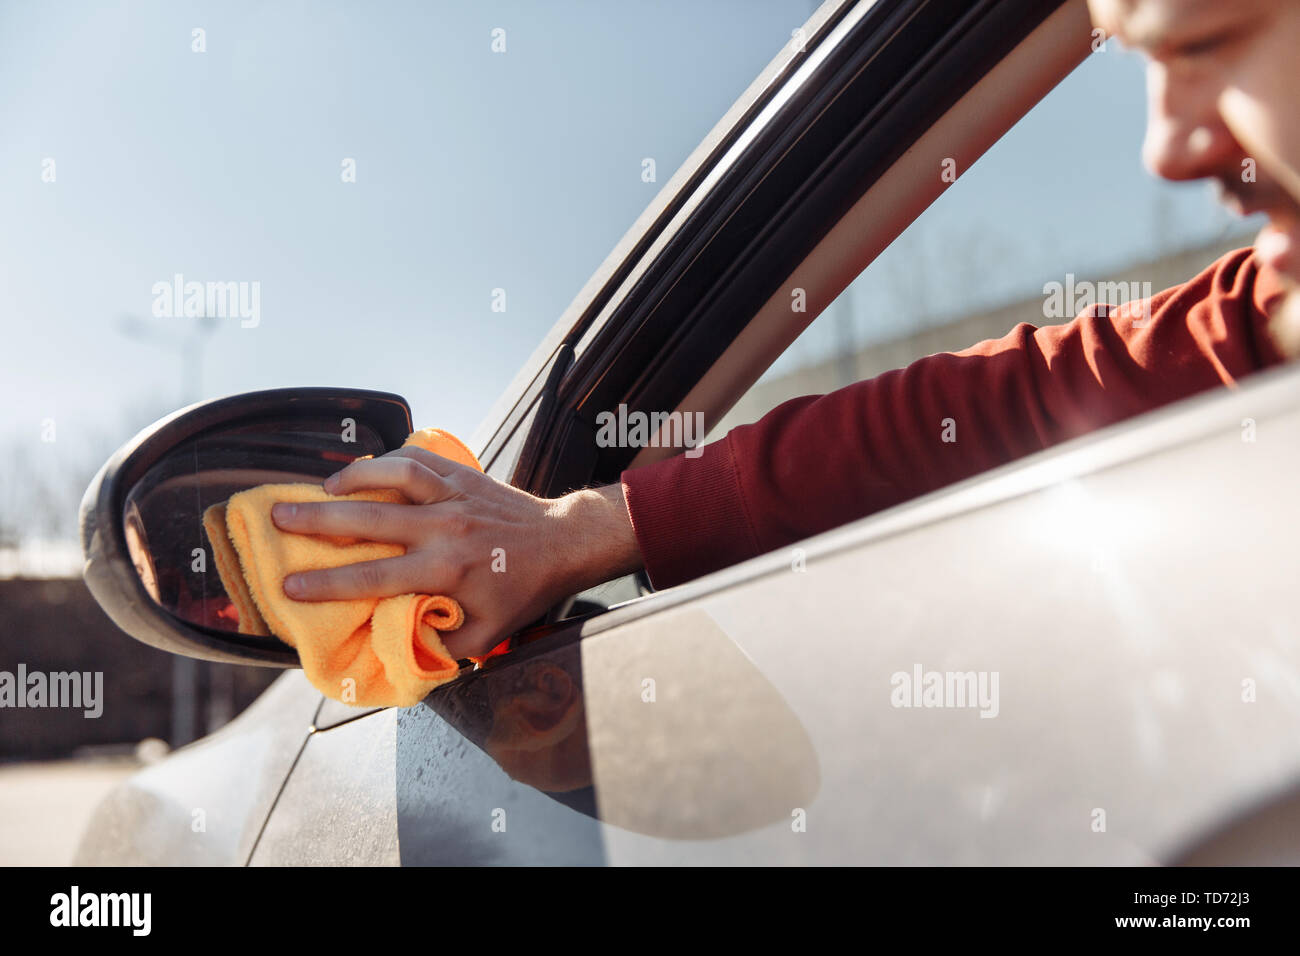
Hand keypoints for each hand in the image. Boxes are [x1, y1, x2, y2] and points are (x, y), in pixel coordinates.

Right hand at [270, 446, 642, 658]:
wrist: (563, 544)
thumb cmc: (521, 591)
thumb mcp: (485, 635)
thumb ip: (439, 645)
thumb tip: (393, 651)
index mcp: (446, 570)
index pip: (374, 577)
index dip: (327, 584)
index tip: (289, 587)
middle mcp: (445, 528)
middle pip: (370, 519)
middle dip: (318, 519)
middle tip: (278, 517)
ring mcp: (454, 495)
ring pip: (394, 475)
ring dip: (352, 478)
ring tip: (318, 488)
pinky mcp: (463, 474)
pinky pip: (417, 459)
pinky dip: (386, 460)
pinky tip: (362, 470)